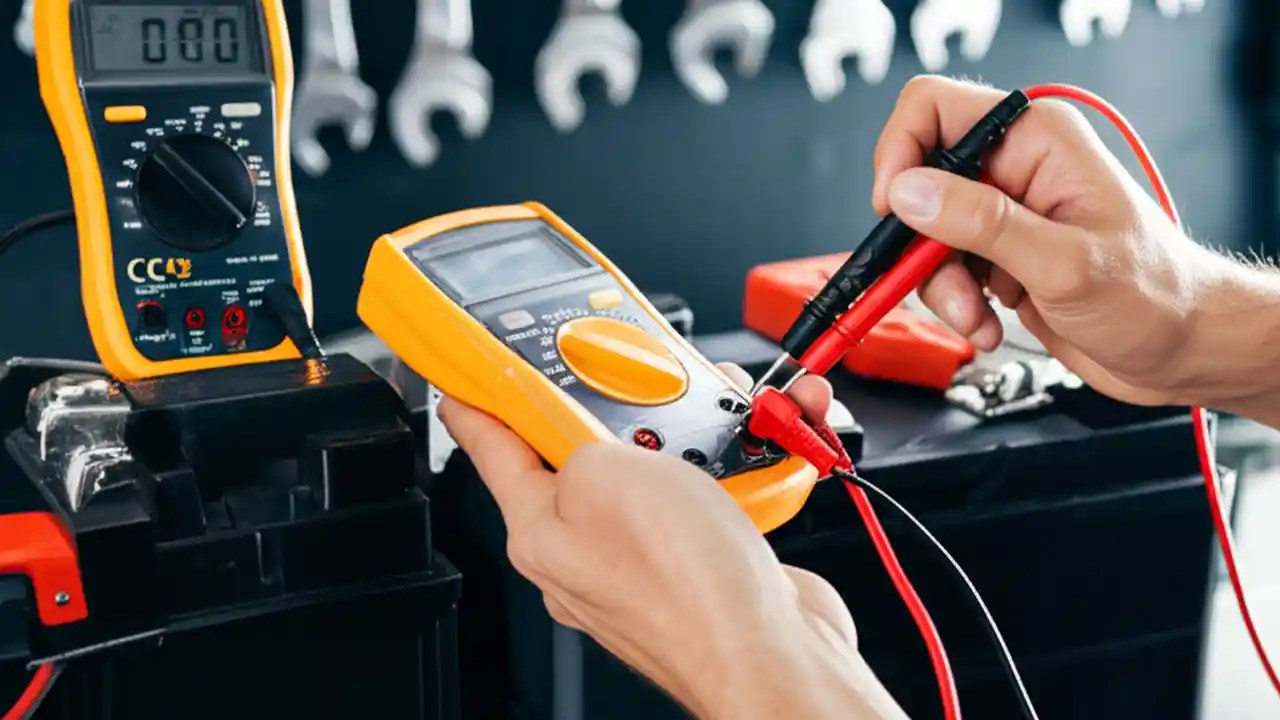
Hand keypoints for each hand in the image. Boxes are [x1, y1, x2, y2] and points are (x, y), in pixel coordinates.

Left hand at [438, 369, 906, 719]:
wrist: (771, 653)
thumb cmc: (686, 586)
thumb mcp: (605, 470)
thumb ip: (578, 433)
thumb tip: (580, 424)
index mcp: (541, 532)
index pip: (492, 451)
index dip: (476, 405)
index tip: (464, 380)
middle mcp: (585, 552)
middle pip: (584, 453)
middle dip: (616, 408)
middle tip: (637, 383)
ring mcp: (644, 563)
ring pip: (655, 470)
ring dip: (690, 436)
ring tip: (717, 426)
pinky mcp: (698, 566)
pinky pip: (704, 498)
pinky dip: (730, 472)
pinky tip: (750, 465)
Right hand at [873, 75, 1279, 413]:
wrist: (1179, 348)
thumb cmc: (1154, 295)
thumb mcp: (1063, 261)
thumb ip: (981, 223)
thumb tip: (911, 190)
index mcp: (1036, 141)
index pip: (934, 110)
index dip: (901, 153)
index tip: (896, 207)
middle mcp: (1014, 169)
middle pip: (918, 182)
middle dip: (920, 243)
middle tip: (942, 281)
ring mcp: (1002, 215)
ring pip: (922, 236)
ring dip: (939, 287)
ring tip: (977, 316)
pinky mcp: (994, 257)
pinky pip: (940, 273)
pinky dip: (955, 306)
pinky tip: (986, 323)